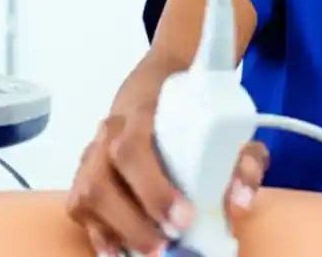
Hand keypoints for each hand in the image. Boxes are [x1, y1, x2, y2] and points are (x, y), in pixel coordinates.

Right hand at [66, 109, 269, 255]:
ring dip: (114, 230)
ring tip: (147, 253)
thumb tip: (239, 203)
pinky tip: (118, 252)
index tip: (184, 217)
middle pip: (102, 179)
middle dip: (133, 220)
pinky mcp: (86, 172)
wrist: (158, 81)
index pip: (133, 149)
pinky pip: (79, 205)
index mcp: (141, 111)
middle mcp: (109, 131)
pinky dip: (97, 233)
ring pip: (86, 194)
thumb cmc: (191, 109)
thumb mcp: (228, 125)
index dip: (154, 189)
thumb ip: (242, 160)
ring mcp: (93, 152)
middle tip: (165, 246)